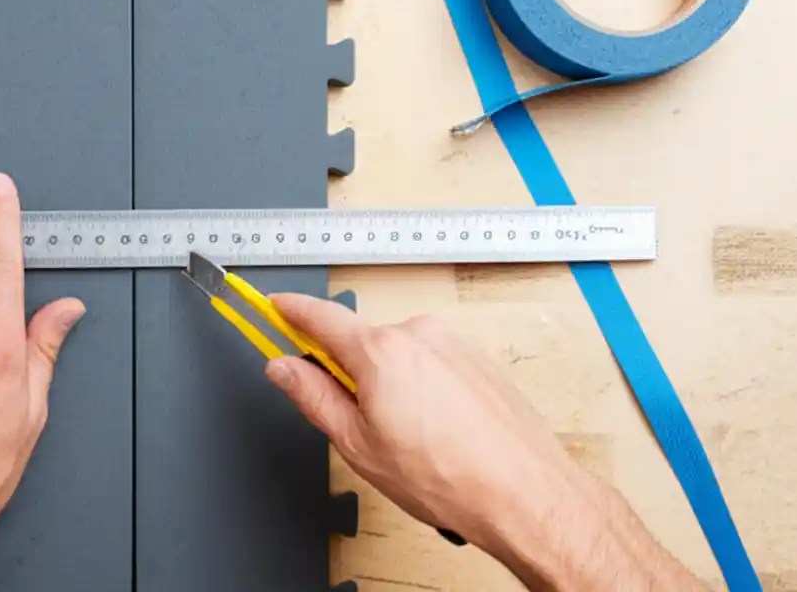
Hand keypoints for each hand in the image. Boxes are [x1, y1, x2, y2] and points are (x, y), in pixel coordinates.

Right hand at [264, 295, 701, 590]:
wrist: (524, 491)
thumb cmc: (449, 477)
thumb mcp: (358, 444)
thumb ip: (313, 396)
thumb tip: (284, 368)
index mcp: (381, 351)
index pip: (319, 316)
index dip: (289, 310)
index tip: (272, 306)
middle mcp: (418, 334)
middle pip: (360, 341)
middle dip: (349, 375)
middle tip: (359, 425)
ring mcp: (452, 343)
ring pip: (397, 356)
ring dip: (390, 387)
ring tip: (411, 440)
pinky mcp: (476, 358)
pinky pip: (430, 365)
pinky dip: (422, 391)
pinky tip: (437, 433)